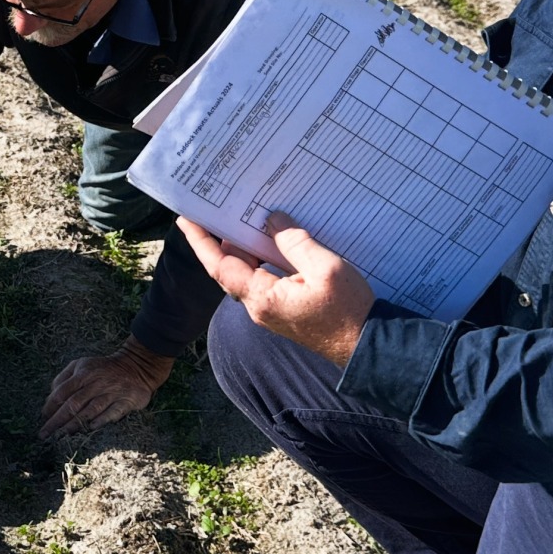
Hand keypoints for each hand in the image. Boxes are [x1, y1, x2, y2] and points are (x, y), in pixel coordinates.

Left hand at [39, 339, 172, 438]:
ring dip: (75, 424)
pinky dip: (102, 420)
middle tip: (45, 434)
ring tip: (62, 436)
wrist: (136, 367)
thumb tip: (51, 396)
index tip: (43, 418)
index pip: (62, 391)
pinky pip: (113, 412)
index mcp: (83, 373)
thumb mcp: (81, 365)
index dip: (51, 406)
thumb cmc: (102, 369)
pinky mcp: (126, 400)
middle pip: (73, 404)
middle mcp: (96, 383)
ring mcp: (112, 392)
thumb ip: (64, 378)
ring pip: (90, 410)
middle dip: (57, 420)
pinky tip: (91, 428)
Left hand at [178, 213, 373, 369]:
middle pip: (231, 268)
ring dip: (246, 247)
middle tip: (222, 208)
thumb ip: (295, 243)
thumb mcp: (326, 269)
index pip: (221, 267)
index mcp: (263, 298)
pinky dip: (262, 258)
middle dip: (224, 239)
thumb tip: (271, 221)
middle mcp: (259, 307)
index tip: (186, 220)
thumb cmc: (349, 310)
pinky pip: (264, 279)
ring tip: (247, 217)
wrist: (366, 345)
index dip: (201, 242)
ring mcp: (270, 311)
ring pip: (248, 273)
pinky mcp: (283, 310)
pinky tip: (273, 241)